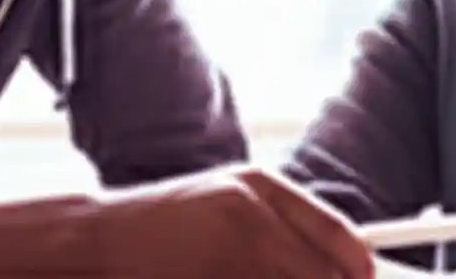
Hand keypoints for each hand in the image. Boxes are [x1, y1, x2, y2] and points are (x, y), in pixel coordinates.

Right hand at [96, 166, 375, 277]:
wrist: (95, 239)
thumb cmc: (165, 230)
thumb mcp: (228, 210)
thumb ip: (282, 232)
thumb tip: (351, 267)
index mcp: (258, 186)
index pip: (336, 233)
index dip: (361, 270)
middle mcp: (247, 211)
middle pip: (321, 274)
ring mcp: (226, 248)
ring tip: (239, 274)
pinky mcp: (207, 273)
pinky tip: (219, 278)